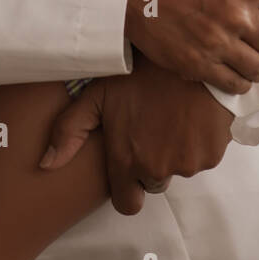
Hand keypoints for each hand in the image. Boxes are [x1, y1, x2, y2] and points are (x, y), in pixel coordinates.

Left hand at [40, 53, 232, 210]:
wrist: (190, 56)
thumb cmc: (141, 72)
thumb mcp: (98, 93)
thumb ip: (69, 130)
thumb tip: (45, 164)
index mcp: (128, 160)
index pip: (127, 203)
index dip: (127, 186)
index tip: (129, 163)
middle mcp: (158, 169)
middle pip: (153, 183)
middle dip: (150, 164)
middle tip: (149, 128)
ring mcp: (189, 164)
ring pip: (178, 168)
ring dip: (174, 150)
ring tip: (169, 114)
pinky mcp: (213, 155)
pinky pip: (202, 157)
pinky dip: (196, 142)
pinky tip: (188, 114)